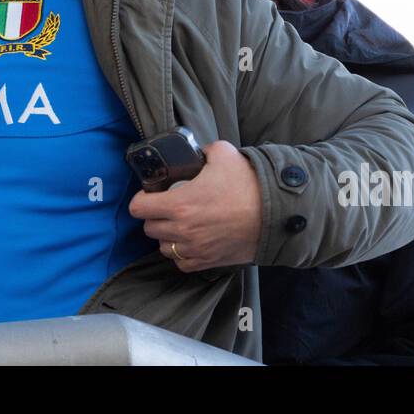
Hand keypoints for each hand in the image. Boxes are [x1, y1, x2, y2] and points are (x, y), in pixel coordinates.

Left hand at [129, 140, 261, 271]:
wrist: (274, 214)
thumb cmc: (249, 184)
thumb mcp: (223, 154)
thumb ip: (203, 151)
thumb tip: (196, 153)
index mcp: (180, 204)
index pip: (139, 208)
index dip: (142, 199)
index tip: (150, 194)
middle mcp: (182, 230)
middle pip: (149, 228)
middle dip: (154, 216)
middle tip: (166, 206)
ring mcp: (194, 249)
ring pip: (163, 247)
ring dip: (166, 235)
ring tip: (179, 224)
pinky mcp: (206, 262)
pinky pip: (181, 263)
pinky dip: (181, 253)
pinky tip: (190, 241)